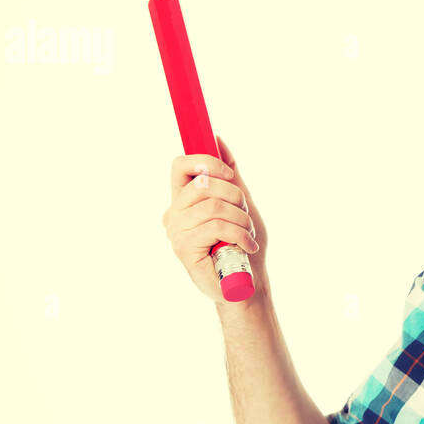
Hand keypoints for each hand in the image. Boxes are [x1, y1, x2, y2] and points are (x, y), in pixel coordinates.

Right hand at [161, 135, 266, 302]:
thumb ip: (228, 173)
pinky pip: (216, 227)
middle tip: (245, 213)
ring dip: (242, 218)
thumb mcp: (239, 203)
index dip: (206, 161)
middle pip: (203, 184)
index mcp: (183, 200)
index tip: (229, 174)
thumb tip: (217, 140)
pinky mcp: (184, 250)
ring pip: (214, 206)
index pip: (180, 166)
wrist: (247, 283)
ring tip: (249, 233)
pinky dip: (241, 234)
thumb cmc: (242, 244)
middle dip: (235, 195)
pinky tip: (248, 245)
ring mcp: (176, 233)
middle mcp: (174, 214)